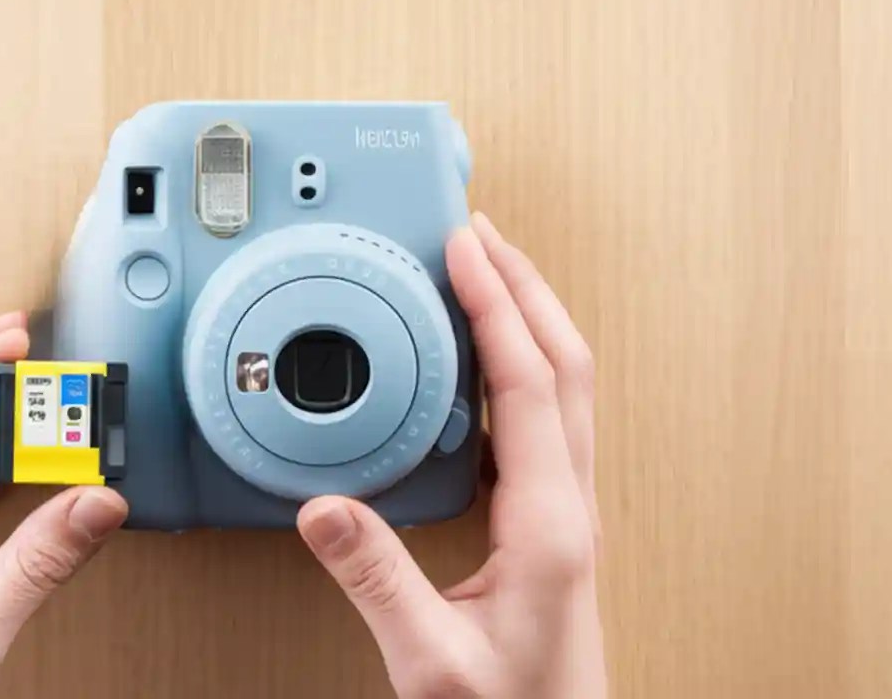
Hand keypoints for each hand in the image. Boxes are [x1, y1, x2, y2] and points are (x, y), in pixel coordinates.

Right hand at [297, 213, 604, 698]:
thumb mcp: (430, 660)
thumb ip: (376, 581)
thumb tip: (324, 508)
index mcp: (549, 524)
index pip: (528, 384)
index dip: (497, 305)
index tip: (464, 249)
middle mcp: (567, 506)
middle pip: (562, 364)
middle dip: (522, 286)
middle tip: (478, 234)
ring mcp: (563, 512)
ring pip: (560, 387)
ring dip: (526, 318)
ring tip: (481, 276)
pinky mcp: (547, 524)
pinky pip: (541, 419)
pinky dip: (515, 365)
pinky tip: (476, 363)